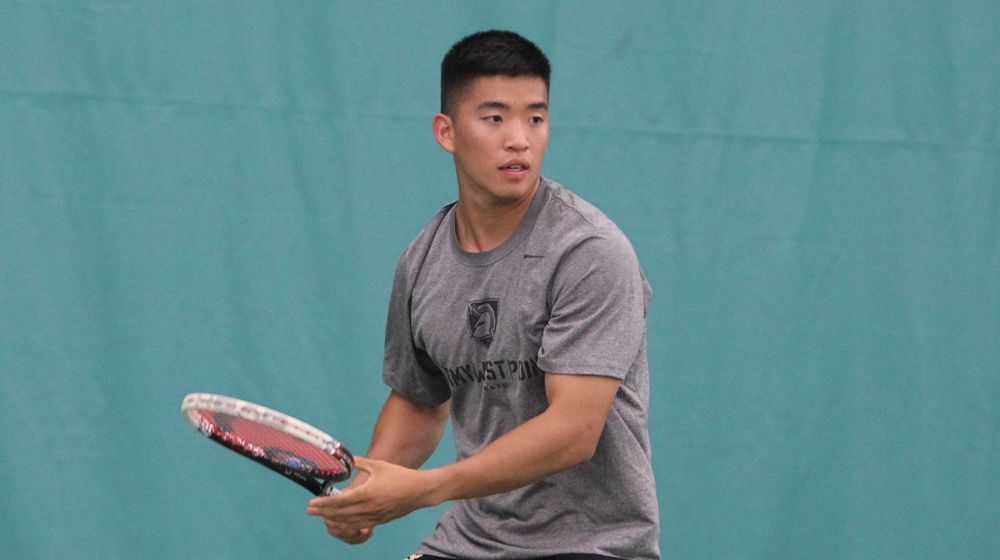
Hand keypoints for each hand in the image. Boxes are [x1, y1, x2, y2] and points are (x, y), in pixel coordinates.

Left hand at [306, 457, 438, 533]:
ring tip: (323, 517)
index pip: (339, 501)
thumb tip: (347, 458)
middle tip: (310, 511)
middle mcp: (367, 508)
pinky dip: (347, 525)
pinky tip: (341, 523)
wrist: (418, 491)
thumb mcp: (378, 465)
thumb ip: (360, 462)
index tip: (311, 503)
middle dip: (323, 512)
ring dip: (333, 520)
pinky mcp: (379, 521)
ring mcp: (373, 517)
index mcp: (366, 493)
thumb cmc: (399, 475)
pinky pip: (358, 526)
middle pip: (340, 513)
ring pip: (348, 522)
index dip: (323, 503)